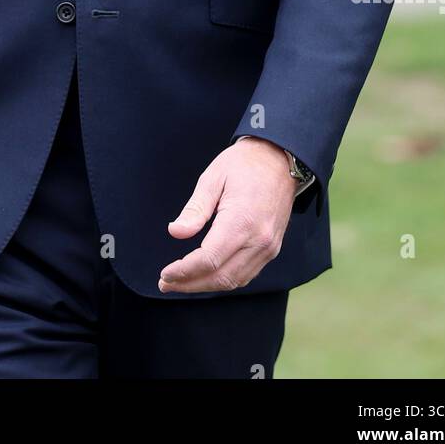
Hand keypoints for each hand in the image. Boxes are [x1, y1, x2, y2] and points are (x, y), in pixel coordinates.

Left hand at [159, 138, 297, 293]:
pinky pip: (247, 274)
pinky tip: (207, 275)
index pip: (209, 260)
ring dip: (206, 286)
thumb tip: (175, 232)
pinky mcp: (272, 248)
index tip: (165, 274)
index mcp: (242, 220)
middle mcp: (259, 240)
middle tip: (165, 283)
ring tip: (181, 282)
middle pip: (221, 277)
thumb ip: (195, 209)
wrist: (279, 157)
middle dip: (190, 284)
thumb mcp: (213, 178)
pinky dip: (224, 280)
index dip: (184, 271)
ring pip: (234, 281)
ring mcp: (269, 247)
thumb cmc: (243, 164)